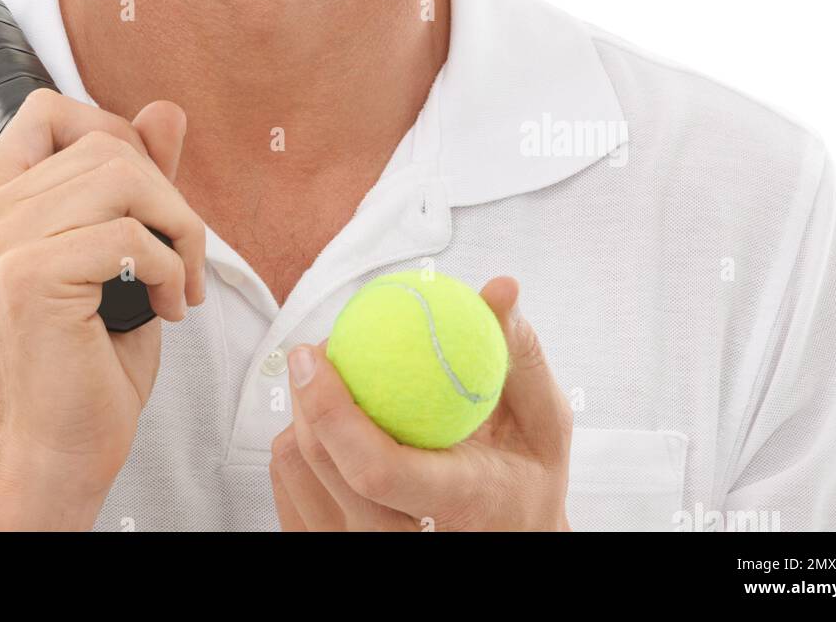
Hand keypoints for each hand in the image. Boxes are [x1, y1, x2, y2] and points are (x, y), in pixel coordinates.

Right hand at [0, 90, 206, 528]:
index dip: (114, 137)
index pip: (49, 111)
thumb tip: (166, 111)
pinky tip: (166, 306)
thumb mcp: (119, 248)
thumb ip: (137, 178)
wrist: (58, 448)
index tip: (144, 198)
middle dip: (166, 194)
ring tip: (178, 279)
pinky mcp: (27, 277)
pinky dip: (170, 268)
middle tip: (181, 253)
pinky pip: (132, 236)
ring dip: (178, 227)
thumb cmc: (86, 354)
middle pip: (102, 143)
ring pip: (123, 177)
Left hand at [269, 277, 571, 530]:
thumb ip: (520, 353)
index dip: (332, 409)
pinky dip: (294, 454)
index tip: (314, 354)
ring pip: (297, 479)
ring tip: (324, 386)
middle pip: (325, 467)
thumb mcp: (546, 419)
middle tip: (316, 352)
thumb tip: (501, 287)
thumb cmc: (530, 476)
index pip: (378, 469)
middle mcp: (407, 539)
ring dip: (297, 420)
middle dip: (304, 398)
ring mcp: (367, 550)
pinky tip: (320, 426)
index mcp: (458, 502)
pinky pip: (290, 497)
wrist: (521, 536)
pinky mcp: (337, 549)